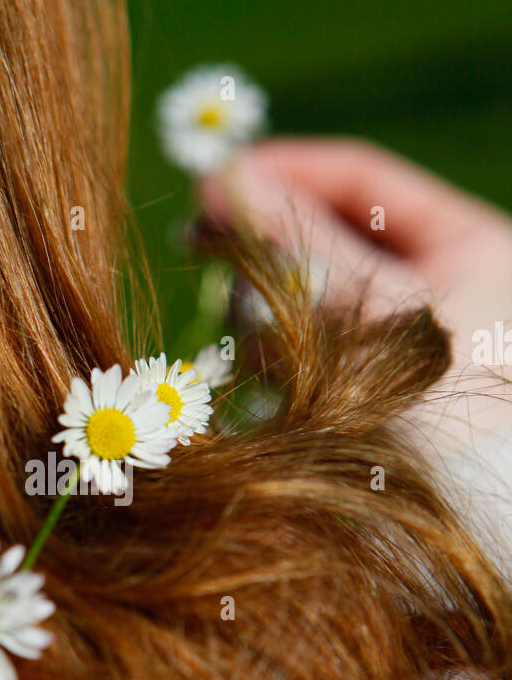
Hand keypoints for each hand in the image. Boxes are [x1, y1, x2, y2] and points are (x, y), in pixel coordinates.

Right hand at [198, 138, 511, 390]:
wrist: (477, 509)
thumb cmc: (444, 404)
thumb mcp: (374, 309)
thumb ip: (305, 241)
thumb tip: (230, 178)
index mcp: (468, 239)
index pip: (360, 177)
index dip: (286, 170)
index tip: (216, 181)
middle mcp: (445, 279)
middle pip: (337, 232)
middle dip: (271, 241)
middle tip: (201, 241)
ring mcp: (412, 335)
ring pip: (320, 292)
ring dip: (273, 301)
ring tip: (241, 321)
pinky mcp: (380, 384)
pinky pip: (319, 345)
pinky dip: (285, 348)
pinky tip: (259, 365)